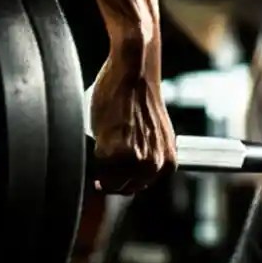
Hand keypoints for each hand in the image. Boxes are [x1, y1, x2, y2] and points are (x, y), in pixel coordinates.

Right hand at [89, 60, 176, 194]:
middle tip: (102, 163)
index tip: (113, 174)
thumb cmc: (141, 96)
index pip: (139, 186)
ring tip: (102, 147)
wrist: (135, 74)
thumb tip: (127, 170)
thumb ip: (146, 156)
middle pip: (123, 188)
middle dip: (111, 177)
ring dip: (102, 168)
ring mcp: (134, 161)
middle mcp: (153, 166)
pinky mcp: (113, 152)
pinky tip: (100, 136)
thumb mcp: (154, 135)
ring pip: (108, 182)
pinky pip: (96, 167)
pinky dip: (93, 154)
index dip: (123, 179)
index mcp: (167, 162)